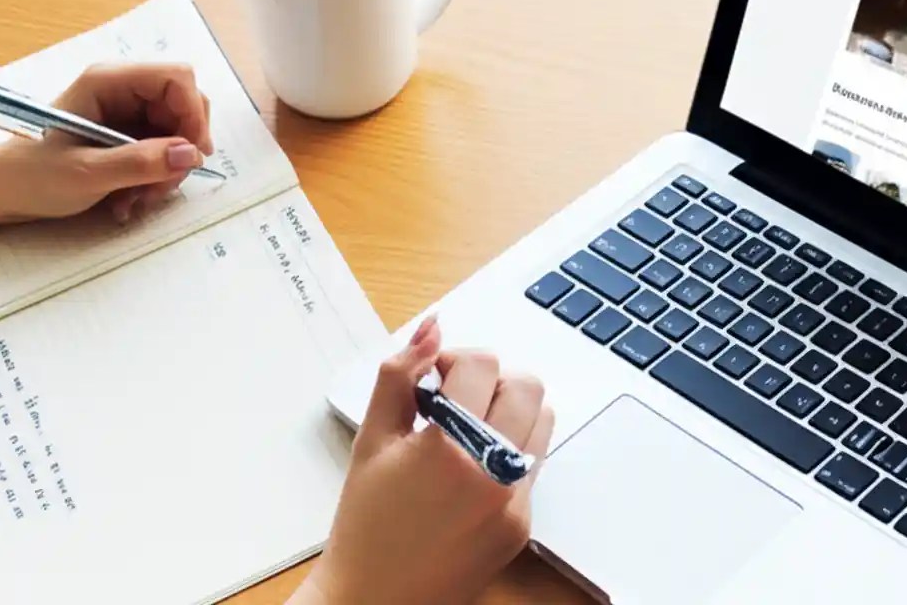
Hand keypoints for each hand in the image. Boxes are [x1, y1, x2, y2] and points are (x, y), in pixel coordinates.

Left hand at [0, 63, 212, 225]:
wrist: (7, 191)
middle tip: (163, 185)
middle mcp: (123, 91)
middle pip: (184, 107)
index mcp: (108, 82)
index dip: (194, 113)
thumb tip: (192, 154)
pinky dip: (158, 178)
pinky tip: (133, 197)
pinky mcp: (131, 135)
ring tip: (139, 199)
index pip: (176, 78)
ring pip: (179, 134)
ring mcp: (129, 113)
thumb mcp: (86, 173)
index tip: (194, 154)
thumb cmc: (33, 176)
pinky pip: (165, 151)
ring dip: (169, 171)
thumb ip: (140, 163)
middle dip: (182, 150)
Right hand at [291, 317, 554, 604]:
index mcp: (450, 447)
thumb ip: (400, 376)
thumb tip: (431, 328)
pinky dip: (508, 450)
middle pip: (526, 385)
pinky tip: (469, 468)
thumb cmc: (364, 524)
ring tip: (465, 430)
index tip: (433, 376)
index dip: (453, 358)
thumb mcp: (371, 440)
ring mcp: (515, 502)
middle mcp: (492, 474)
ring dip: (509, 410)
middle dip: (490, 379)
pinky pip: (534, 463)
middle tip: (453, 398)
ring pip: (542, 420)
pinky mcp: (524, 523)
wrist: (376, 599)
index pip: (482, 364)